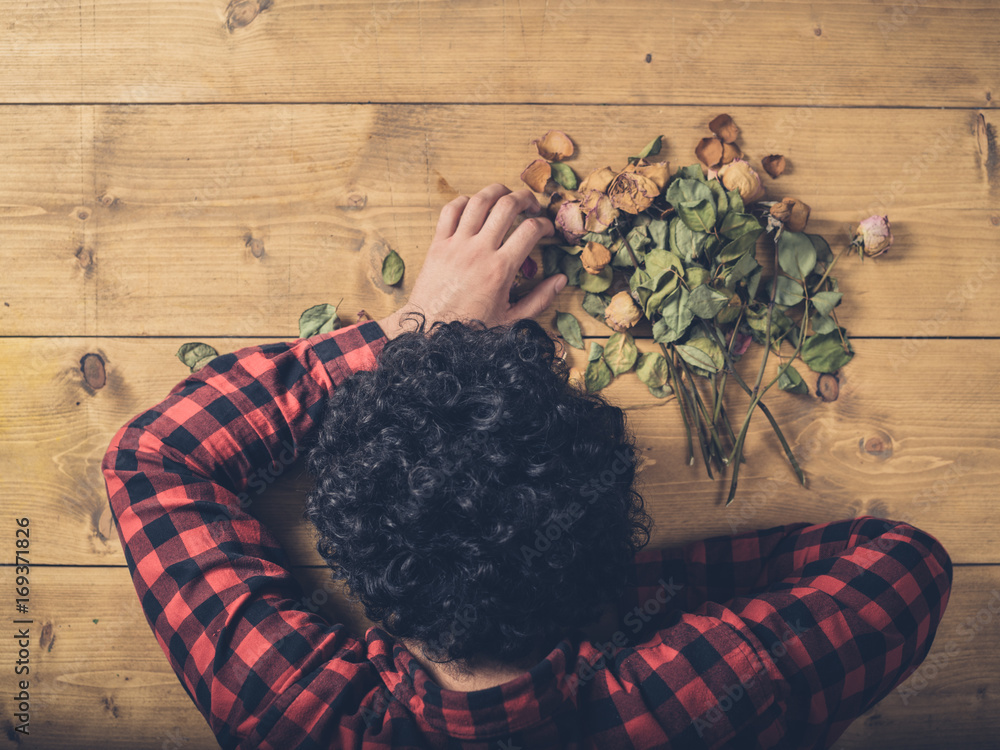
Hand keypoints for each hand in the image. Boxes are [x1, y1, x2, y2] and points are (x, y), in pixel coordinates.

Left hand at [376, 184, 567, 338]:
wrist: (430, 331)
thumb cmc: (471, 328)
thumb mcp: (511, 319)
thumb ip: (539, 299)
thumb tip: (561, 281)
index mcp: (500, 269)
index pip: (531, 230)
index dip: (546, 224)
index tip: (548, 230)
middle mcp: (479, 251)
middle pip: (507, 205)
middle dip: (526, 199)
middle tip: (532, 207)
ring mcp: (456, 244)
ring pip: (479, 200)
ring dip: (498, 192)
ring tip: (507, 197)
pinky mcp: (438, 244)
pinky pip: (451, 209)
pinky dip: (465, 201)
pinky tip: (475, 206)